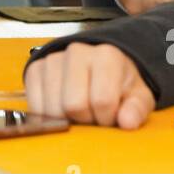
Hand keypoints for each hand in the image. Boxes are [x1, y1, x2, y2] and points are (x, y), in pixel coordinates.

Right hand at [25, 42, 154, 127]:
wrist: (99, 66)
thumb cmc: (119, 83)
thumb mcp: (138, 95)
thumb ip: (137, 108)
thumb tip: (127, 122)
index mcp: (106, 56)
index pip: (102, 101)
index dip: (107, 118)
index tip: (110, 115)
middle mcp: (77, 51)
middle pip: (74, 105)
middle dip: (85, 119)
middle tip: (93, 114)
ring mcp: (53, 59)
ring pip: (52, 108)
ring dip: (66, 119)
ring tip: (79, 110)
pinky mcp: (35, 70)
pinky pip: (35, 106)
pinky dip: (48, 116)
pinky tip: (62, 108)